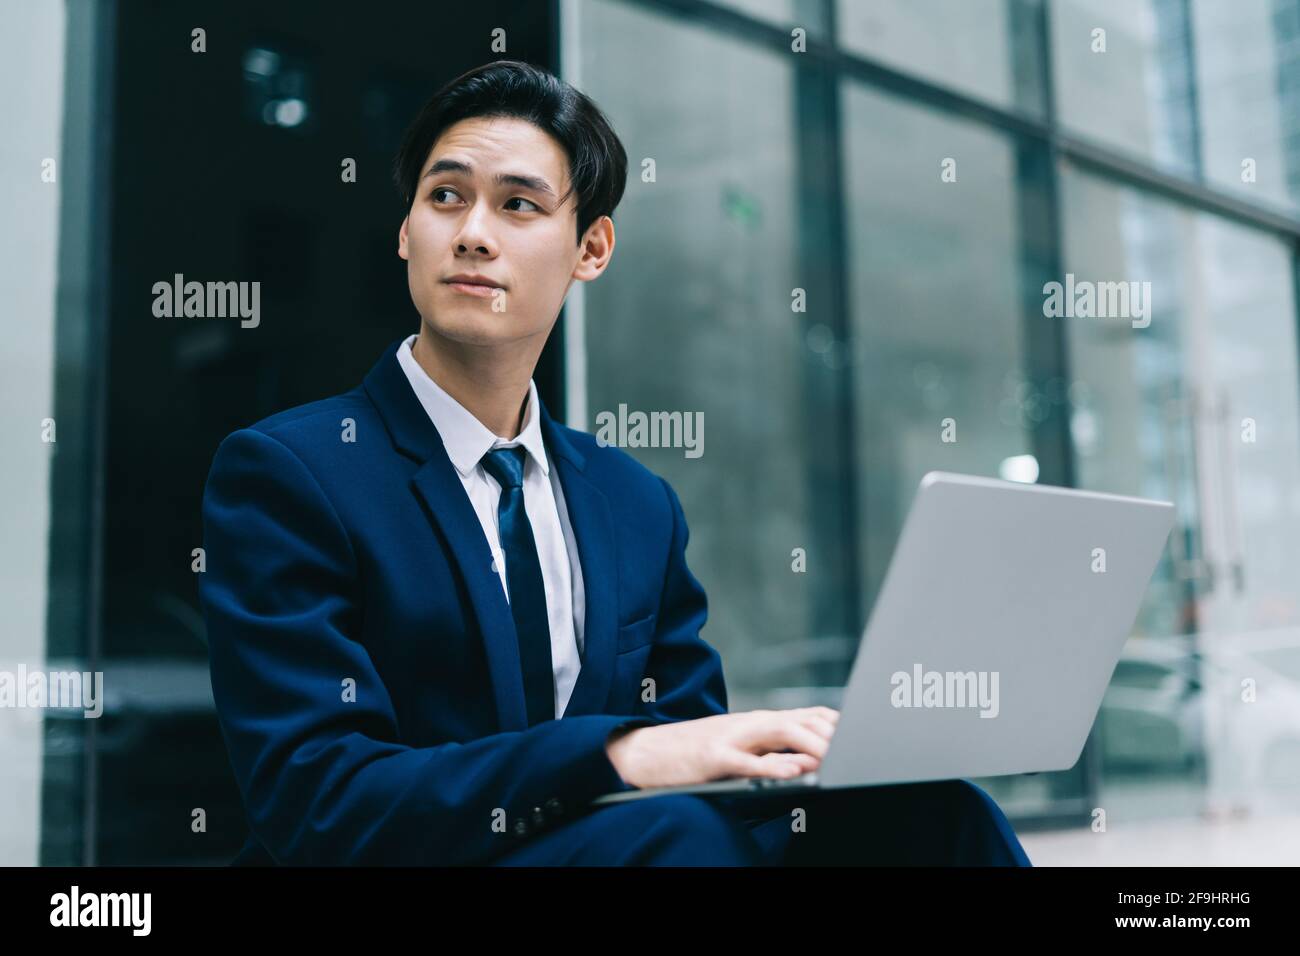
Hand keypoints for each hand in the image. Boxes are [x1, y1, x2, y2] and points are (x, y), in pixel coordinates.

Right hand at [605, 707, 839, 789]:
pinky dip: (773, 766)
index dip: (840, 723)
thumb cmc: (694, 752)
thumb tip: (808, 758)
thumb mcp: (739, 745)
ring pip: (780, 732)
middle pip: (803, 720)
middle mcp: (750, 723)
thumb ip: (771, 748)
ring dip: (811, 744)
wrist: (644, 751)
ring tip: (836, 757)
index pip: (810, 714)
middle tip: (861, 749)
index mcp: (759, 721)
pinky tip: (794, 772)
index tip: (868, 734)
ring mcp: (731, 737)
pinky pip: (748, 761)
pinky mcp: (713, 757)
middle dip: (834, 734)